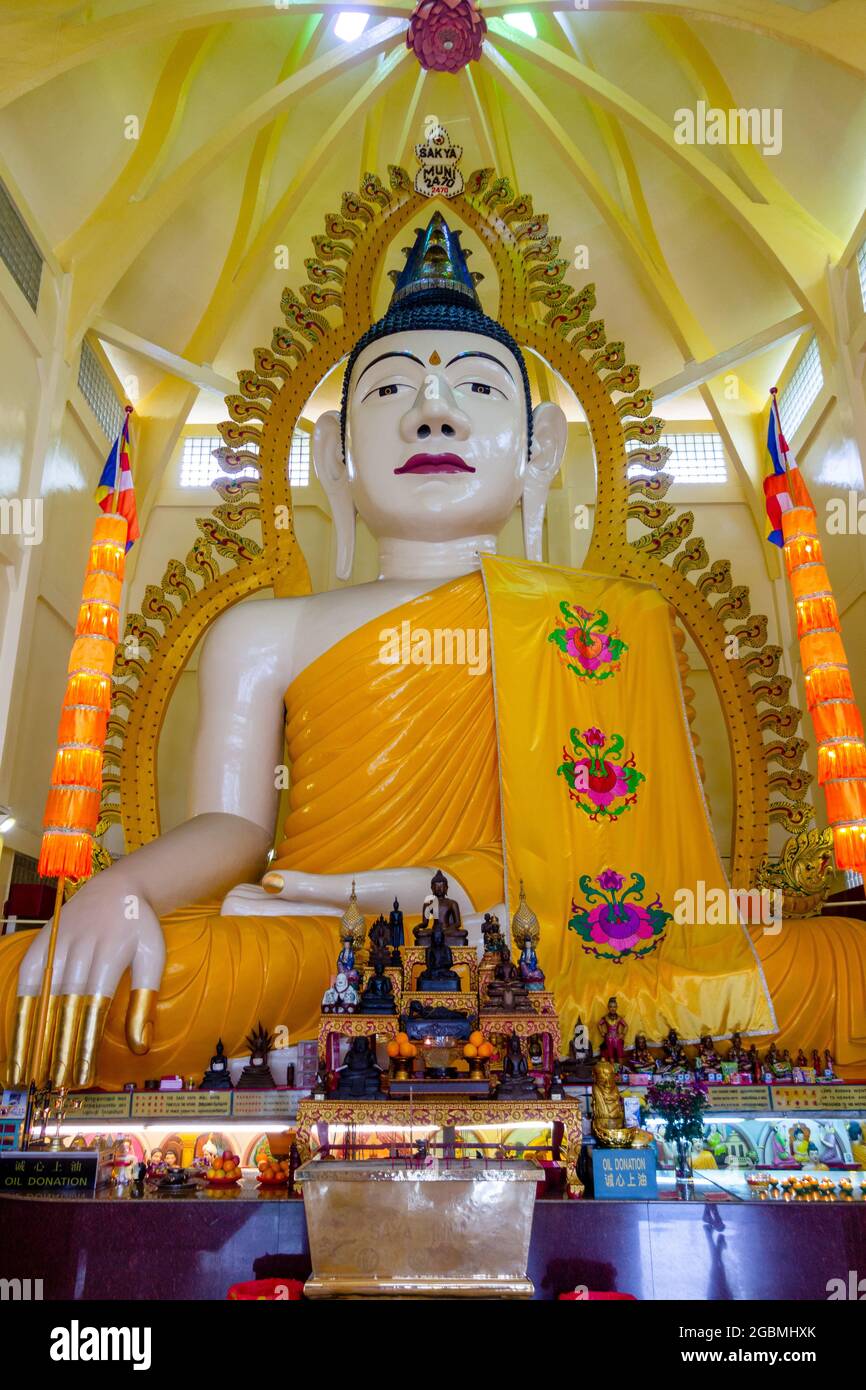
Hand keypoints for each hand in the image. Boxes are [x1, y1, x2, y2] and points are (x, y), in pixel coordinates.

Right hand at [10, 872, 164, 1087]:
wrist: (117, 887)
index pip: (95, 1006)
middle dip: (61, 1045)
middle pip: (67, 1004)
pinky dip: (21, 1007)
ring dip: (36, 1034)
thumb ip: (145, 999)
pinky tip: (17, 1036)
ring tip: (28, 1070)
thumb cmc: (137, 927)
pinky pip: (28, 977)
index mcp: (111, 953)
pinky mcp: (44, 941)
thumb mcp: (152, 956)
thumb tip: (140, 1046)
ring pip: (45, 995)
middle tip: (55, 1082)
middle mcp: (82, 948)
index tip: (82, 1074)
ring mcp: (59, 943)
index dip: (86, 1041)